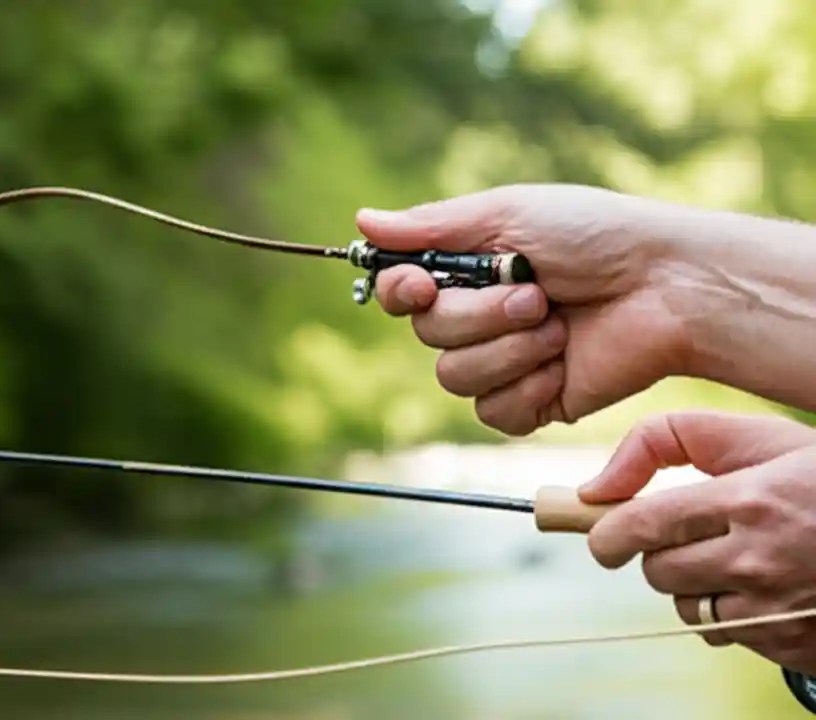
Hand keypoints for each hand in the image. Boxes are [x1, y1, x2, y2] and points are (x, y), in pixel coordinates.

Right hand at [355, 183, 695, 434]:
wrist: (669, 288)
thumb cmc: (598, 236)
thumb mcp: (510, 214)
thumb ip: (433, 226)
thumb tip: (361, 221)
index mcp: (468, 269)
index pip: (399, 292)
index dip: (401, 293)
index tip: (422, 286)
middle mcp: (479, 316)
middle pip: (427, 336)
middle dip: (481, 316)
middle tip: (535, 295)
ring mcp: (504, 361)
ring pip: (455, 378)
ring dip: (510, 350)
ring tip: (558, 328)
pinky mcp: (533, 402)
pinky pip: (494, 413)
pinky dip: (529, 388)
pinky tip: (563, 365)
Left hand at [582, 410, 815, 673]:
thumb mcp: (758, 436)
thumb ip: (664, 440)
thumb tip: (595, 487)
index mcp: (749, 500)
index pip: (642, 526)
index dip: (607, 533)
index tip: (601, 535)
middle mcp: (760, 560)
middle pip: (658, 572)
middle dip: (661, 553)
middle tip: (692, 535)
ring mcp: (777, 609)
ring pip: (687, 609)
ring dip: (695, 586)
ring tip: (736, 557)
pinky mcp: (791, 644)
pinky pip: (724, 635)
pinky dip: (730, 613)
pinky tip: (763, 585)